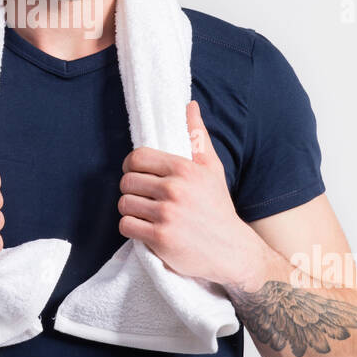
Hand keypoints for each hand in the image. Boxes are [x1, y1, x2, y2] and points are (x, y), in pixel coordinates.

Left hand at [116, 100, 259, 285]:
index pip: (137, 158)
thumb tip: (190, 105)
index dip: (131, 167)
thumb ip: (197, 136)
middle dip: (131, 191)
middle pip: (126, 182)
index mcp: (184, 169)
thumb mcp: (212, 169)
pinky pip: (126, 225)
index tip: (138, 176)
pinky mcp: (160, 238)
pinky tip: (145, 230)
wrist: (232, 250)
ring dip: (131, 211)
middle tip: (143, 198)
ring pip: (124, 204)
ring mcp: (166, 214)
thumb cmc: (218, 208)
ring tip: (146, 215)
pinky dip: (131, 228)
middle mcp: (174, 189)